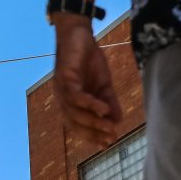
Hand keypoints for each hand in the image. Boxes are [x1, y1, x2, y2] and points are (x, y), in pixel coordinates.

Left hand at [53, 23, 122, 142]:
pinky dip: (89, 104)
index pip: (79, 125)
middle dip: (93, 133)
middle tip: (111, 139)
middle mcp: (63, 99)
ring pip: (75, 113)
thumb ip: (109, 102)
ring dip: (93, 121)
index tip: (108, 145)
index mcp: (72, 103)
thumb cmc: (89, 59)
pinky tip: (102, 108)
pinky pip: (75, 96)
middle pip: (75, 123)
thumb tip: (118, 121)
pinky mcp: (64, 78)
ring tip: (110, 127)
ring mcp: (62, 89)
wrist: (79, 34)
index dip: (92, 137)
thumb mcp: (104, 84)